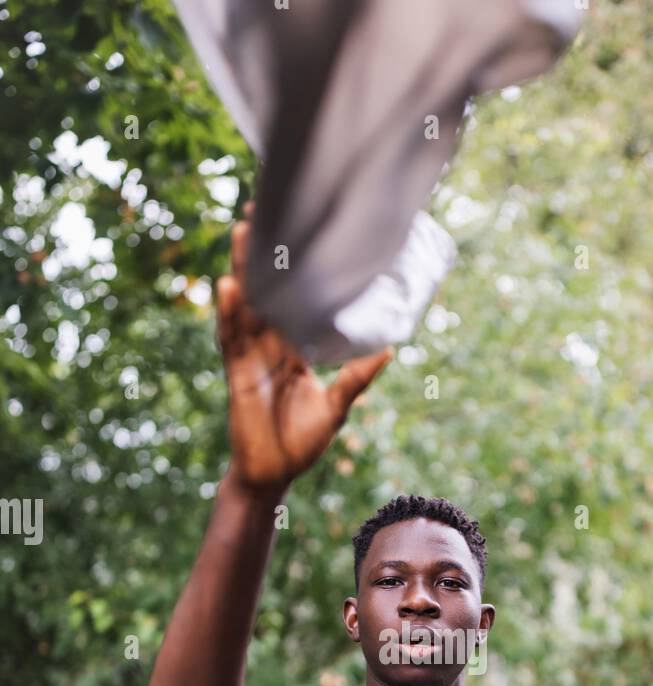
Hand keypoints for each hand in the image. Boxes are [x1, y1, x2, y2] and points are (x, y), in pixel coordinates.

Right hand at [215, 201, 392, 491]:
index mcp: (293, 348)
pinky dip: (230, 314)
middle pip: (266, 292)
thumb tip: (389, 349)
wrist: (273, 475)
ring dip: (244, 271)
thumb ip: (356, 378)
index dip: (294, 269)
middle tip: (265, 209)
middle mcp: (270, 346)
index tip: (299, 232)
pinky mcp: (238, 374)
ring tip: (245, 233)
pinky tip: (229, 286)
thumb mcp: (337, 407)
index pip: (294, 300)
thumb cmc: (302, 443)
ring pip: (246, 306)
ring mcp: (250, 357)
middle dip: (264, 255)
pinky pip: (232, 340)